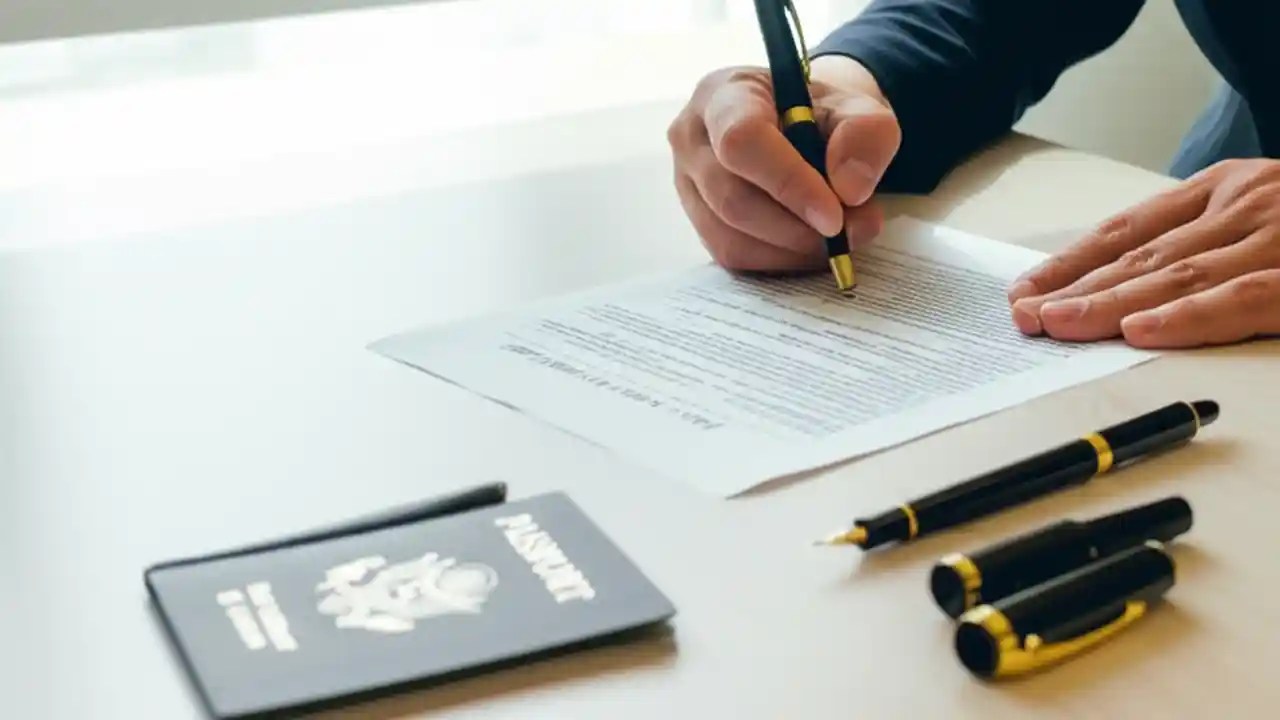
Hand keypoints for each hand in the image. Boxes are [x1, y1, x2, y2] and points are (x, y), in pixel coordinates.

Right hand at [667, 56, 899, 272]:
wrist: (800, 126)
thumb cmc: (820, 114)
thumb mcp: (858, 107)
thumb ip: (866, 134)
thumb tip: (850, 190)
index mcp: (723, 94)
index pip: (741, 140)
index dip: (788, 183)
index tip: (834, 216)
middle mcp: (691, 138)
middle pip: (733, 199)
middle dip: (797, 228)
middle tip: (850, 231)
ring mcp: (688, 184)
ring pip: (731, 237)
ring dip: (793, 249)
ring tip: (838, 237)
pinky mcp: (699, 222)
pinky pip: (735, 256)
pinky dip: (782, 260)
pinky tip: (811, 245)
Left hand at [1008, 159, 1279, 347]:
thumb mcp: (1264, 212)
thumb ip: (1204, 239)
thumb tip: (1124, 282)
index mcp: (1224, 188)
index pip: (1128, 228)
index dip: (1070, 262)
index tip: (1024, 290)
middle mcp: (1243, 206)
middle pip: (1141, 255)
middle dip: (1075, 289)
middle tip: (1024, 315)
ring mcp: (1276, 239)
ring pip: (1178, 276)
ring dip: (1111, 304)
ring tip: (1057, 325)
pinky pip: (1242, 298)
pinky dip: (1187, 316)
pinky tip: (1140, 331)